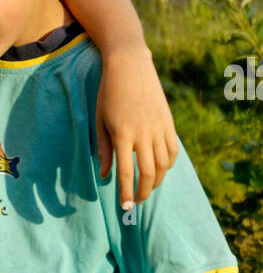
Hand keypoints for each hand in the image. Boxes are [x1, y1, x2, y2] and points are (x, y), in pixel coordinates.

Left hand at [96, 47, 178, 207]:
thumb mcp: (100, 121)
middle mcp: (143, 133)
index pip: (127, 172)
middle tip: (136, 202)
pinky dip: (167, 165)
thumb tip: (105, 176)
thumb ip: (103, 150)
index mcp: (123, 134)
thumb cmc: (109, 93)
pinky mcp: (168, 123)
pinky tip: (159, 170)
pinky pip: (172, 151)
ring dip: (156, 181)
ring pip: (163, 165)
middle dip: (143, 192)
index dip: (126, 193)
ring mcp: (159, 128)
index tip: (125, 207)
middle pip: (149, 173)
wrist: (130, 66)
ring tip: (147, 188)